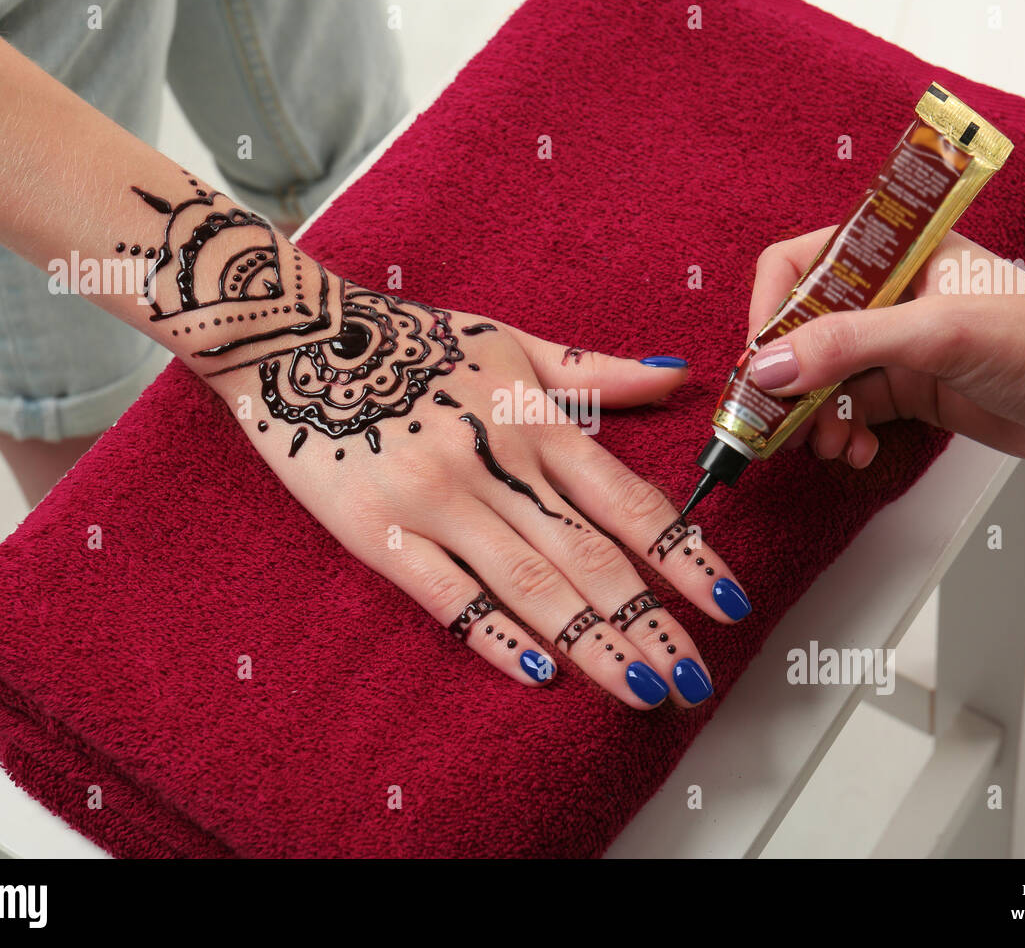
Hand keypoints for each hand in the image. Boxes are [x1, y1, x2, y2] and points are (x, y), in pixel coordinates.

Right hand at [121, 182, 749, 709]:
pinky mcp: (380, 531)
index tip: (727, 604)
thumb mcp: (510, 342)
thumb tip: (678, 376)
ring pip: (532, 582)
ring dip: (593, 642)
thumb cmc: (409, 337)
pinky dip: (496, 634)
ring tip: (642, 690)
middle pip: (591, 556)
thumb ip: (595, 370)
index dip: (684, 556)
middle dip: (651, 624)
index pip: (629, 500)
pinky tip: (541, 672)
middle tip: (693, 681)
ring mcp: (439, 499)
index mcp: (535, 421)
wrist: (296, 334)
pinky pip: (449, 594)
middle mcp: (498, 463)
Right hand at [746, 227, 1024, 476]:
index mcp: (901, 252)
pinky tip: (855, 448)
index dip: (773, 308)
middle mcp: (895, 294)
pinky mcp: (915, 389)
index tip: (763, 357)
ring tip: (825, 440)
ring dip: (812, 413)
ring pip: (824, 374)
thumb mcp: (941, 333)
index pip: (804, 263)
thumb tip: (773, 364)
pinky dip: (842, 432)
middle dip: (786, 375)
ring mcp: (903, 344)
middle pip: (805, 326)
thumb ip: (849, 343)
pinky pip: (852, 408)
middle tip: (773, 416)